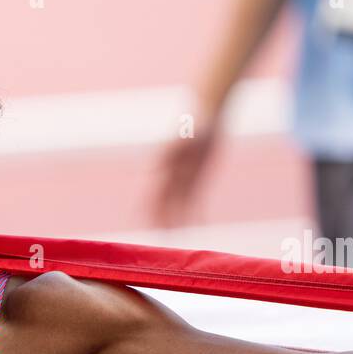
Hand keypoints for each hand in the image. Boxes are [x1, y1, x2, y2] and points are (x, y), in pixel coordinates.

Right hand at [150, 106, 222, 227]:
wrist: (207, 114)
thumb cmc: (193, 123)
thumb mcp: (182, 137)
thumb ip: (168, 153)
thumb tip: (152, 170)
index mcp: (162, 168)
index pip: (152, 193)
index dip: (148, 208)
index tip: (145, 222)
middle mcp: (170, 177)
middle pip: (163, 204)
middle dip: (162, 220)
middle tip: (162, 238)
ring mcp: (184, 180)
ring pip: (178, 206)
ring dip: (178, 221)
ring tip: (178, 239)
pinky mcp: (198, 180)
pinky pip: (197, 201)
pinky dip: (197, 214)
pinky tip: (200, 226)